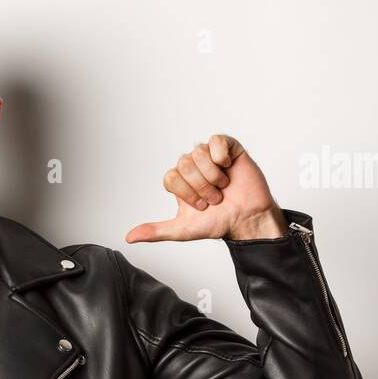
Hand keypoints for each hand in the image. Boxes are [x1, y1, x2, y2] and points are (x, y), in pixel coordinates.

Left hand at [125, 134, 285, 242]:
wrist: (248, 218)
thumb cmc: (218, 222)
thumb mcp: (182, 230)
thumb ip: (156, 231)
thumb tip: (129, 238)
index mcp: (180, 181)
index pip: (171, 177)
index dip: (186, 192)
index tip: (200, 206)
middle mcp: (192, 166)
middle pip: (183, 164)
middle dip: (200, 186)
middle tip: (215, 198)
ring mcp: (210, 156)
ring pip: (198, 153)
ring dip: (212, 176)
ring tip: (223, 186)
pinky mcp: (228, 147)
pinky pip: (216, 140)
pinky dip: (221, 156)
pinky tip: (228, 167)